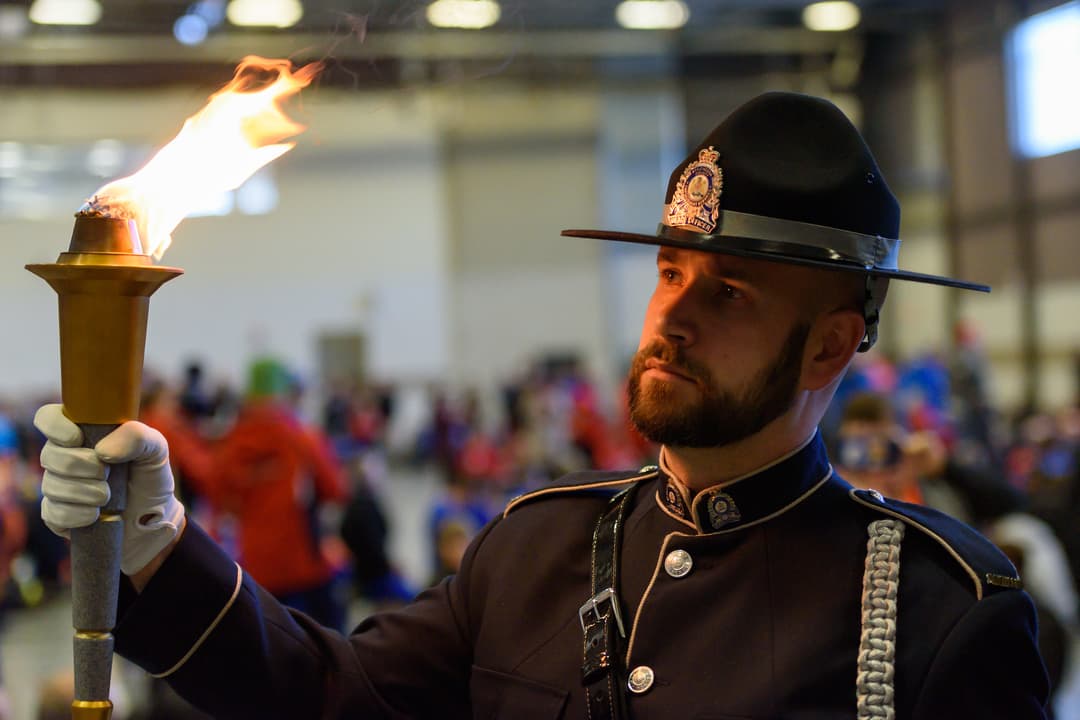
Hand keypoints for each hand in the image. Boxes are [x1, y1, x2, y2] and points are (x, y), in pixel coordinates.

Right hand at [36, 403, 185, 575]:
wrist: (154, 517)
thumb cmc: (149, 476)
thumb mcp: (155, 449)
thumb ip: (137, 436)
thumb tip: (103, 450)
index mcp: (82, 433)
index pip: (48, 418)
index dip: (55, 426)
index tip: (77, 438)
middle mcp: (64, 457)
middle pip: (49, 455)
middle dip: (80, 465)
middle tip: (106, 473)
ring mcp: (58, 486)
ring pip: (51, 486)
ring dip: (83, 491)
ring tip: (107, 496)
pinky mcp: (57, 515)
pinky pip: (52, 513)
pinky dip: (77, 514)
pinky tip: (95, 514)